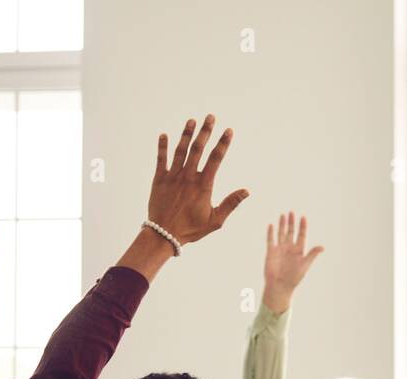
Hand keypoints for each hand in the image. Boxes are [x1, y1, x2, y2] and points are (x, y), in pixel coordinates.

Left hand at [149, 115, 248, 246]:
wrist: (163, 235)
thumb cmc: (191, 229)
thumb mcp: (215, 221)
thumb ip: (231, 204)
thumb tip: (247, 191)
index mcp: (203, 186)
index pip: (215, 160)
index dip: (223, 144)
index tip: (229, 131)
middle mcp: (188, 178)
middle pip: (198, 149)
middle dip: (205, 132)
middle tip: (210, 117)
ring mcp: (172, 177)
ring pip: (180, 151)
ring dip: (186, 134)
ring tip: (192, 121)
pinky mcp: (159, 179)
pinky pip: (160, 159)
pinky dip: (162, 146)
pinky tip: (164, 134)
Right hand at [262, 212, 323, 313]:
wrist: (280, 286)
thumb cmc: (294, 278)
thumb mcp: (305, 265)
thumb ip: (312, 254)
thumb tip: (322, 247)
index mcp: (299, 251)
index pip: (301, 235)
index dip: (302, 226)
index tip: (303, 217)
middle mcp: (289, 248)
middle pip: (291, 232)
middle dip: (292, 222)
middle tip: (292, 212)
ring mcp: (280, 249)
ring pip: (281, 234)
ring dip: (282, 225)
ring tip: (283, 215)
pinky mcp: (271, 252)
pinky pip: (270, 240)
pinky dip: (271, 233)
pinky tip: (271, 225)